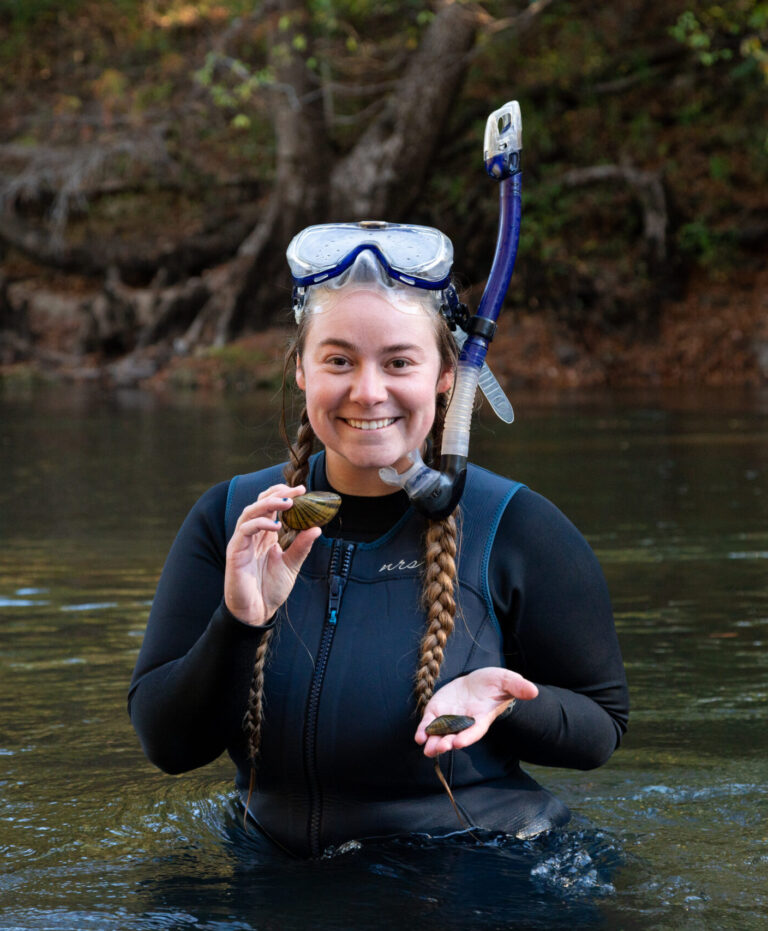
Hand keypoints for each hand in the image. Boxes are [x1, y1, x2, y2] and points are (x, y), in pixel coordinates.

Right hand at [224, 484, 320, 625]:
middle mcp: (253, 534)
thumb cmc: (270, 589)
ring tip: (288, 503)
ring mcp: (242, 541)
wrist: (256, 612)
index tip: (303, 490)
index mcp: (265, 535)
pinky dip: (259, 523)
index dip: (284, 494)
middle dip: (278, 493)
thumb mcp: (292, 565)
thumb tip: (317, 528)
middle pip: (260, 503)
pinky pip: (244, 530)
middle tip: (298, 491)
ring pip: (250, 512)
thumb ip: (301, 547)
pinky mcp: (235, 551)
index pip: (272, 506)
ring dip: (268, 504)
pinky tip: (275, 526)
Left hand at [414, 666, 537, 757]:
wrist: (477, 681)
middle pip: (455, 737)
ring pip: (440, 735)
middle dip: (447, 743)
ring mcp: (450, 719)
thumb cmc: (494, 683)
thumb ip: (517, 686)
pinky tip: (419, 736)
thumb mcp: (506, 680)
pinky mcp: (438, 712)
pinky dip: (424, 730)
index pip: (474, 730)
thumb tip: (533, 691)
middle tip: (439, 748)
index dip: (467, 736)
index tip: (458, 742)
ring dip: (434, 743)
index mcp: (481, 718)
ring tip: (427, 749)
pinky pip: (429, 724)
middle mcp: (464, 723)